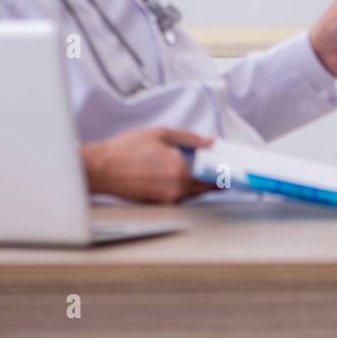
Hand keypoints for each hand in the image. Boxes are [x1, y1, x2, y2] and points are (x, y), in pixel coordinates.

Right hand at [82, 127, 215, 203]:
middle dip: (216, 178)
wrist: (99, 169)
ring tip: (205, 169)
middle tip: (224, 170)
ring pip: (193, 192)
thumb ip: (190, 139)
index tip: (237, 170)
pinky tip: (183, 175)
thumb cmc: (126, 149)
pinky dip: (185, 186)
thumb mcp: (161, 134)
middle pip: (206, 187)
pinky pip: (179, 195)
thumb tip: (210, 143)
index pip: (212, 176)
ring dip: (200, 182)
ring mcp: (166, 199)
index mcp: (179, 171)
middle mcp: (175, 189)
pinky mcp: (157, 203)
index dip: (226, 173)